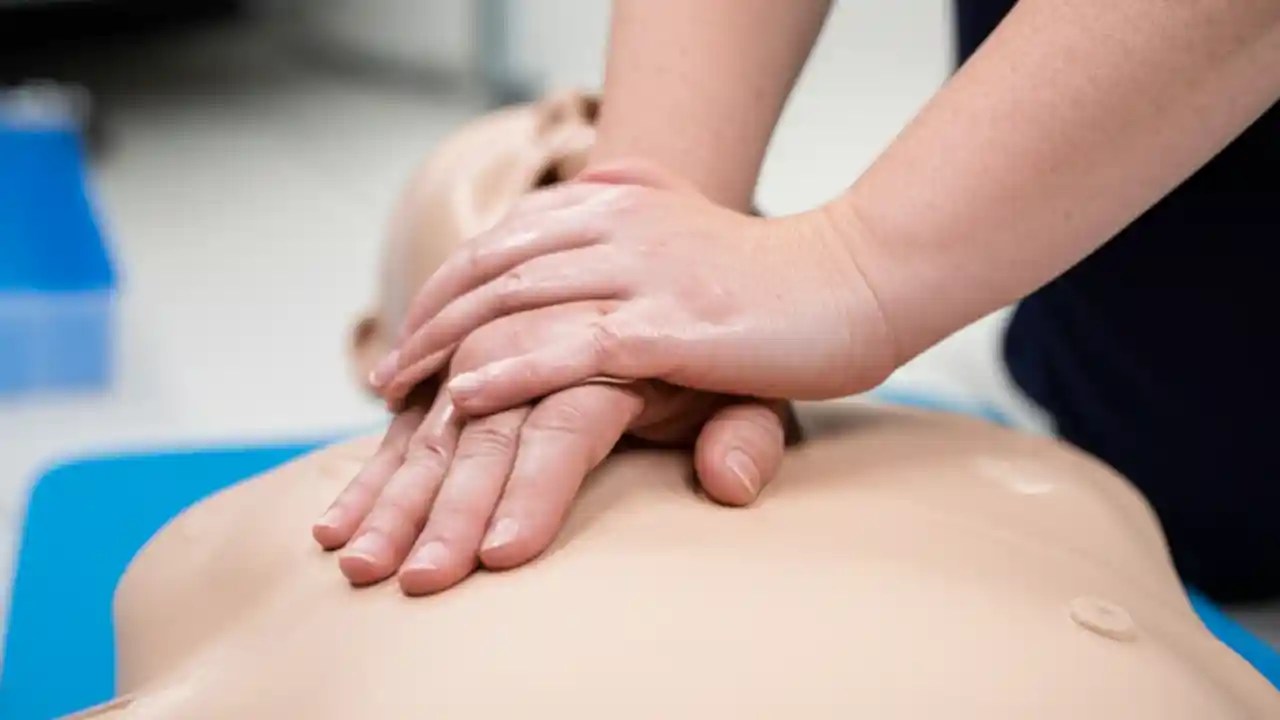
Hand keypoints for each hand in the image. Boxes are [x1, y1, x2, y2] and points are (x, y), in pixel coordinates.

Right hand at [314, 302, 793, 594]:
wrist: (735, 251)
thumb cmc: (743, 341)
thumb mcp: (763, 393)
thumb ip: (746, 439)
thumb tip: (728, 483)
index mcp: (631, 342)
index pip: (561, 424)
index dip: (528, 490)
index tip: (493, 555)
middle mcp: (569, 310)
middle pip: (483, 411)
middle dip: (434, 496)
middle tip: (387, 568)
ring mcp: (534, 295)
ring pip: (445, 374)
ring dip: (391, 466)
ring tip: (343, 535)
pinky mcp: (511, 285)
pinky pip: (440, 344)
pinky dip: (400, 400)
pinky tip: (365, 448)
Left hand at [371, 161, 897, 417]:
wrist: (861, 283)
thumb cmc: (774, 273)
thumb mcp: (691, 219)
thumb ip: (636, 197)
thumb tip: (586, 174)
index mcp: (619, 201)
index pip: (505, 239)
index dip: (445, 285)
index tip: (409, 330)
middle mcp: (621, 227)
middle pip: (493, 270)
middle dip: (429, 321)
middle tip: (386, 372)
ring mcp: (646, 275)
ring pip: (518, 305)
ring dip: (447, 350)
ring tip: (403, 393)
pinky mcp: (674, 328)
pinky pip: (572, 348)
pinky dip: (510, 371)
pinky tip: (466, 397)